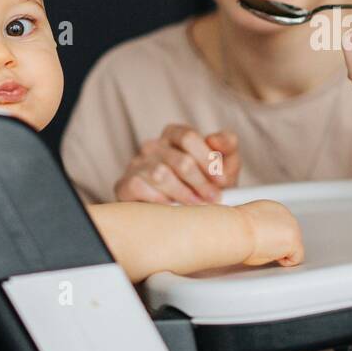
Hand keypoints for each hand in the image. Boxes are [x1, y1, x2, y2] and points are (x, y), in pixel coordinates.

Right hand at [114, 124, 240, 204]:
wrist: (179, 215)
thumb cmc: (205, 185)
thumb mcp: (224, 165)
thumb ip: (227, 146)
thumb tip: (214, 138)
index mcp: (174, 135)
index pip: (188, 137)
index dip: (207, 159)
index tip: (221, 180)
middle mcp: (153, 146)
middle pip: (179, 159)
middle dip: (200, 182)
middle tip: (213, 198)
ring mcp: (136, 164)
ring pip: (160, 174)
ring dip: (183, 193)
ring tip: (195, 205)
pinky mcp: (124, 184)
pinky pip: (139, 187)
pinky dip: (158, 199)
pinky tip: (170, 207)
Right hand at [237, 200, 303, 266]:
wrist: (234, 231)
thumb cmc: (234, 229)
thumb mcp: (248, 223)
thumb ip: (260, 227)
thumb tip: (260, 237)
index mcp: (273, 208)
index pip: (279, 227)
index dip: (270, 238)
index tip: (258, 242)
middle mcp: (286, 214)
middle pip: (288, 237)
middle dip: (277, 245)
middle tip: (259, 247)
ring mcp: (293, 228)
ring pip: (293, 247)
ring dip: (279, 252)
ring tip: (262, 249)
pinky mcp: (295, 241)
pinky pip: (296, 258)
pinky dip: (284, 262)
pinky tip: (270, 255)